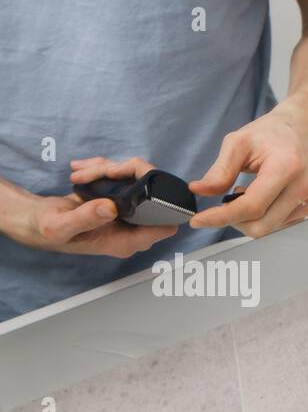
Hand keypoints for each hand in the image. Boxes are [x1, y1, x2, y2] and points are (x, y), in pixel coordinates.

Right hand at [8, 157, 175, 256]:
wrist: (38, 220)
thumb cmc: (48, 229)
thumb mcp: (60, 227)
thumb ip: (85, 219)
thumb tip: (111, 208)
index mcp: (126, 242)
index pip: (165, 225)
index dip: (160, 204)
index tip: (135, 186)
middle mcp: (133, 228)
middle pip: (154, 197)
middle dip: (131, 177)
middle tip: (101, 172)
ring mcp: (128, 213)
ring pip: (138, 182)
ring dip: (111, 170)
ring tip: (83, 173)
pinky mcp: (119, 198)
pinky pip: (123, 177)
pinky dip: (105, 169)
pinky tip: (84, 170)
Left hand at [188, 100, 307, 236]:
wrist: (303, 131)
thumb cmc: (273, 134)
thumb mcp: (239, 143)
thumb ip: (219, 170)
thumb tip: (198, 190)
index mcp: (285, 168)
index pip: (251, 206)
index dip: (221, 217)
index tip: (199, 220)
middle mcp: (300, 188)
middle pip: (260, 226)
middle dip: (234, 220)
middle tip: (224, 202)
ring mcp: (307, 202)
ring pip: (267, 229)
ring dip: (248, 218)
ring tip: (245, 193)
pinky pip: (277, 226)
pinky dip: (260, 218)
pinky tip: (259, 199)